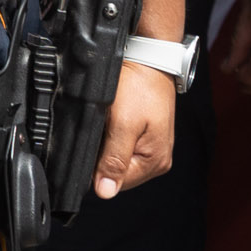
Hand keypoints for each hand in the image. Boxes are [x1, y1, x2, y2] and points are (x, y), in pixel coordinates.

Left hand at [93, 60, 178, 197]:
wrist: (148, 58)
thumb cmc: (139, 87)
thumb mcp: (123, 124)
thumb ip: (114, 160)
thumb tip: (105, 192)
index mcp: (154, 162)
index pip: (115, 183)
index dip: (97, 168)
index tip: (94, 142)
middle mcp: (157, 159)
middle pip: (117, 172)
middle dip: (103, 153)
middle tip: (103, 126)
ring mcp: (152, 147)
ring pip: (117, 158)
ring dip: (107, 143)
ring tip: (110, 120)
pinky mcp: (147, 134)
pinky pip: (122, 144)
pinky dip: (113, 134)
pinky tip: (113, 119)